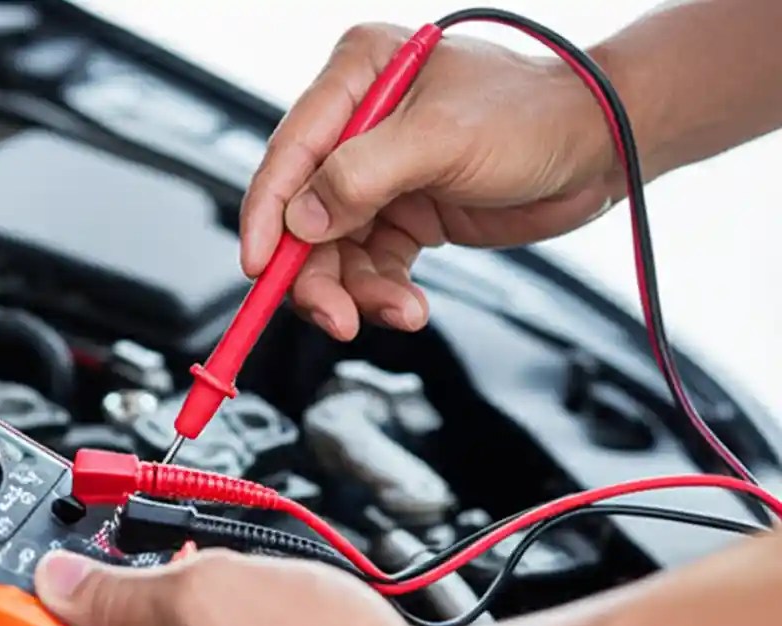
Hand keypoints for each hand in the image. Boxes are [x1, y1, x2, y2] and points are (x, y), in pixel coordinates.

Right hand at [241, 23, 620, 340]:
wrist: (602, 150)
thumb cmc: (535, 115)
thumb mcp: (442, 138)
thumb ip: (361, 176)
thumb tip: (299, 220)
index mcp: (357, 76)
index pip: (290, 151)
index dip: (266, 214)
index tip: (257, 265)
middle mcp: (358, 125)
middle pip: (303, 213)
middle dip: (316, 271)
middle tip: (334, 315)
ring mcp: (378, 174)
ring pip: (334, 250)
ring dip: (357, 290)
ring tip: (396, 310)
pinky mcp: (402, 214)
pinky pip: (371, 265)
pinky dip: (383, 293)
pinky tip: (408, 307)